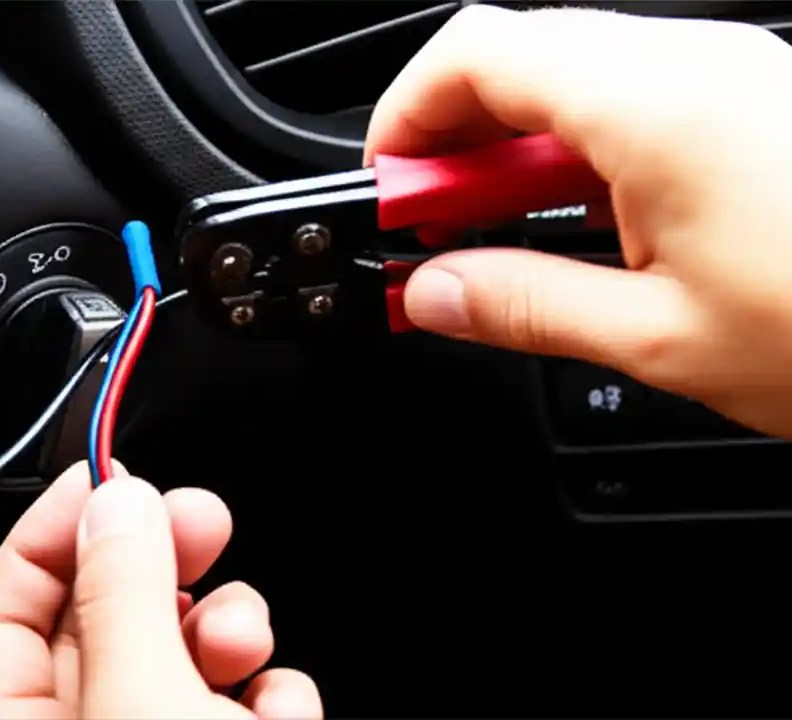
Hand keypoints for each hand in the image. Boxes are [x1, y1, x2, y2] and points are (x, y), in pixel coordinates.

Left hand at [0, 461, 321, 718]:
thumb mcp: (142, 699)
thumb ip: (124, 594)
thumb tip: (117, 503)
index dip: (52, 528)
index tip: (113, 476)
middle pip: (105, 617)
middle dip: (161, 562)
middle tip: (202, 521)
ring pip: (180, 654)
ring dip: (228, 628)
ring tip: (243, 639)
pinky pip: (239, 700)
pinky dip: (269, 693)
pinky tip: (278, 708)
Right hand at [364, 5, 791, 438]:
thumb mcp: (659, 338)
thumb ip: (520, 306)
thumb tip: (433, 293)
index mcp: (655, 103)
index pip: (474, 56)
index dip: (405, 120)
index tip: (388, 197)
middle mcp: (694, 62)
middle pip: (518, 60)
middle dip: (454, 144)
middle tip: (435, 237)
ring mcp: (733, 74)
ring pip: (576, 80)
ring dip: (518, 158)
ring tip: (506, 248)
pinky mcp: (756, 103)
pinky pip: (638, 101)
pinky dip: (582, 159)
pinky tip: (585, 234)